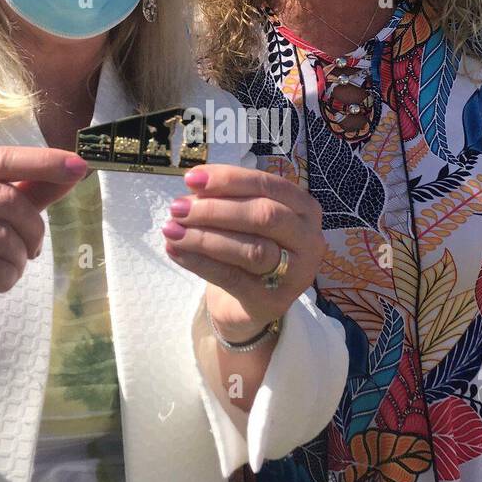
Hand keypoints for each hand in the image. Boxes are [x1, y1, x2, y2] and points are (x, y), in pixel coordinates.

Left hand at [161, 164, 325, 337]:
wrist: (252, 302)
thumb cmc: (249, 246)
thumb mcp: (244, 218)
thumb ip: (227, 199)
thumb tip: (194, 186)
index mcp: (305, 208)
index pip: (268, 185)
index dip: (229, 179)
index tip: (191, 178)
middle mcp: (309, 239)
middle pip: (264, 216)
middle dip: (216, 209)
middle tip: (177, 208)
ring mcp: (296, 273)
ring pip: (251, 249)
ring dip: (205, 237)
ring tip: (171, 230)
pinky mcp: (272, 301)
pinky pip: (232, 278)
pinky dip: (199, 262)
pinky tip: (175, 251)